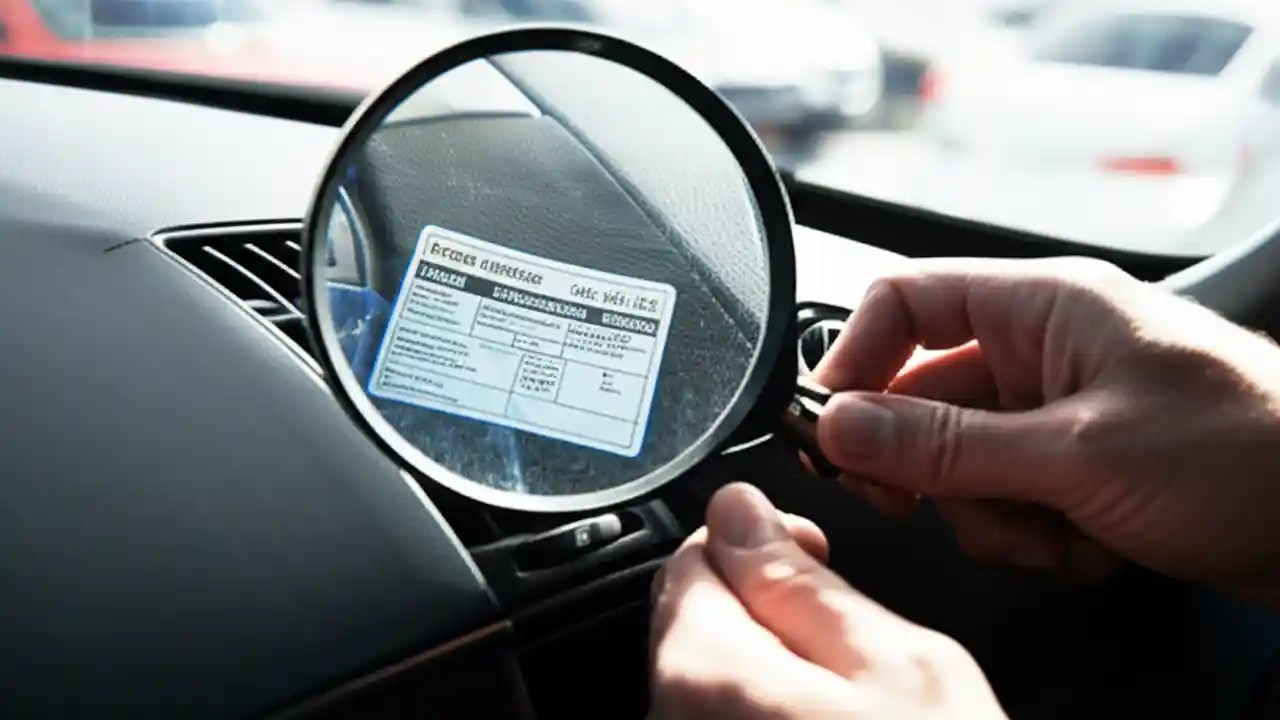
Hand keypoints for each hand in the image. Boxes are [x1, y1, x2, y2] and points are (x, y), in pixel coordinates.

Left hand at [650, 483, 1005, 718]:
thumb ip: (802, 580)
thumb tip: (735, 509)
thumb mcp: (901, 664)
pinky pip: (723, 716)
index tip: (820, 559)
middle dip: (768, 605)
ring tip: (854, 696)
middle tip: (851, 634)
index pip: (690, 555)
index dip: (764, 542)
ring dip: (773, 662)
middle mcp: (670, 716)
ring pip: (714, 674)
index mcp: (704, 670)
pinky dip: (769, 707)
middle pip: (695, 617)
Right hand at [813, 258, 1279, 591]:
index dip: (855, 361)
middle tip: (927, 506)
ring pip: (962, 464)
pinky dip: (1033, 537)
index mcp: (1044, 306)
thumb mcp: (1077, 454)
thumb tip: (843, 427)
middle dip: (932, 470)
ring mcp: (1062, 412)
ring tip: (1052, 536)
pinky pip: (1008, 500)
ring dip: (990, 518)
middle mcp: (1045, 350)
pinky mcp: (1081, 467)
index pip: (905, 302)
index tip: (833, 430)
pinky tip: (1089, 549)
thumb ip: (948, 446)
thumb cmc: (1252, 453)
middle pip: (924, 400)